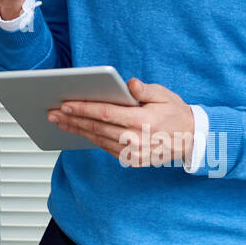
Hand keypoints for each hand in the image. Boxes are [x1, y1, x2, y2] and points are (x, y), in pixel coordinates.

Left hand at [47, 78, 194, 167]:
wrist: (193, 140)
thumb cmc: (175, 113)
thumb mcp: (164, 95)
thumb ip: (145, 89)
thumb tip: (129, 84)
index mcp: (143, 120)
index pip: (106, 113)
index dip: (84, 109)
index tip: (65, 104)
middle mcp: (136, 139)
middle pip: (97, 128)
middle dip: (72, 120)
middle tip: (52, 113)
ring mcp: (134, 152)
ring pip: (99, 140)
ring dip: (77, 130)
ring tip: (60, 122)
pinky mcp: (133, 160)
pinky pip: (107, 148)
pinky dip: (91, 139)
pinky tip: (79, 131)